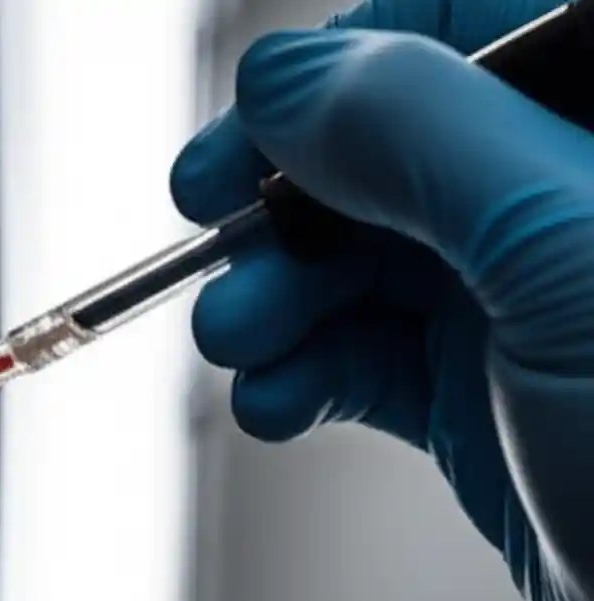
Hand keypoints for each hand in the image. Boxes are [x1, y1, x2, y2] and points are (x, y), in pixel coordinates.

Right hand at [171, 0, 593, 600]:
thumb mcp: (567, 260)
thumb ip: (422, 134)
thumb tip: (285, 77)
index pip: (470, 26)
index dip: (347, 59)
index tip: (255, 118)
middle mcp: (568, 205)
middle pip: (389, 146)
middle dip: (283, 194)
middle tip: (207, 213)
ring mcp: (528, 301)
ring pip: (359, 256)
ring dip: (272, 294)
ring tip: (237, 337)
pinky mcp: (483, 393)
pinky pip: (360, 354)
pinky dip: (298, 373)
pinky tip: (275, 399)